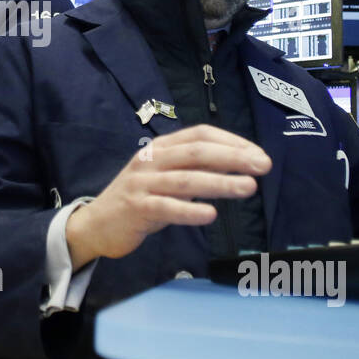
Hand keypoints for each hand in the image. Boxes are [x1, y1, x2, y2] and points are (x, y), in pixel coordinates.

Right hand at [65, 125, 271, 269]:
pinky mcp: (136, 208)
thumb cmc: (139, 200)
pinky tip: (211, 215)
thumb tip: (238, 167)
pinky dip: (189, 211)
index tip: (258, 154)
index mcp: (160, 147)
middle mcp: (151, 160)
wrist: (96, 224)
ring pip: (185, 180)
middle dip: (233, 158)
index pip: (199, 135)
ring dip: (220, 182)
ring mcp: (142, 184)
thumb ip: (193, 171)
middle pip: (196, 153)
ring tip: (248, 188)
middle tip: (262, 166)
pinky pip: (166, 208)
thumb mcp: (165, 178)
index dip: (231, 141)